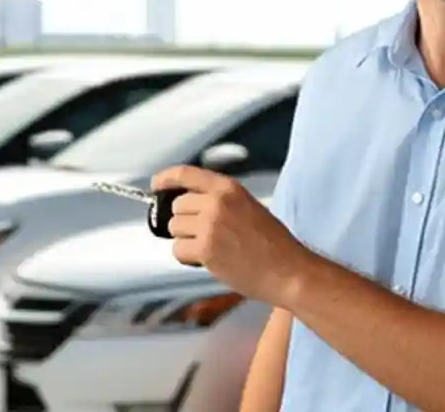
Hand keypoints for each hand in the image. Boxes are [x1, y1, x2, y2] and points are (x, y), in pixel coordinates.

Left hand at [151, 165, 312, 306]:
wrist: (288, 271)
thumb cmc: (272, 244)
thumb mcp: (248, 207)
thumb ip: (219, 201)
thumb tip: (187, 206)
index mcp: (228, 188)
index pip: (186, 174)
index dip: (166, 178)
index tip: (156, 185)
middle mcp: (217, 203)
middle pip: (177, 206)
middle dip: (184, 221)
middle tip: (203, 235)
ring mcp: (210, 225)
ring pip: (174, 228)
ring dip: (185, 240)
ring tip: (209, 248)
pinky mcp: (205, 249)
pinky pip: (178, 250)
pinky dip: (187, 257)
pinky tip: (206, 260)